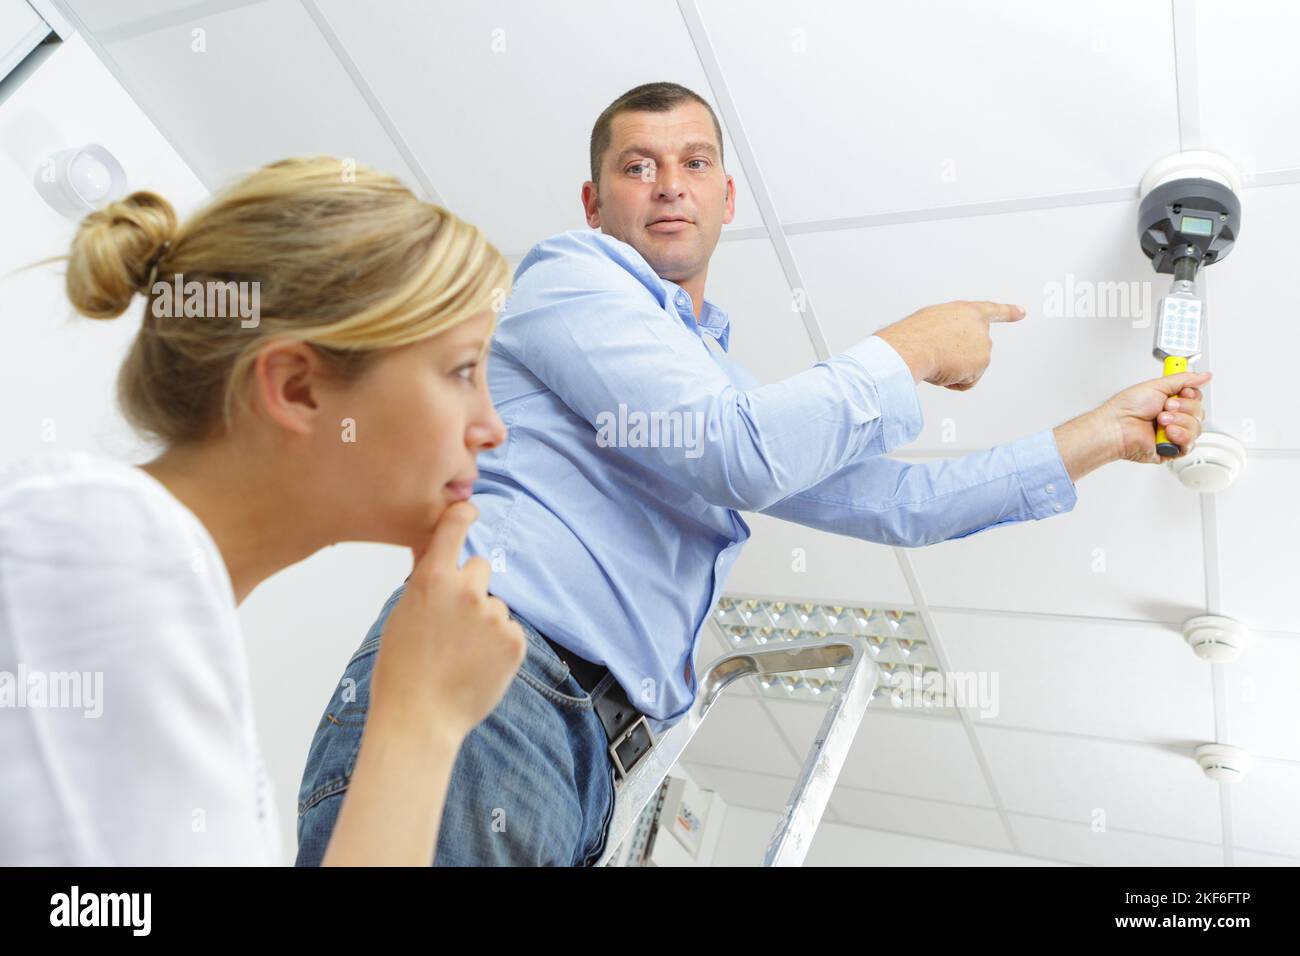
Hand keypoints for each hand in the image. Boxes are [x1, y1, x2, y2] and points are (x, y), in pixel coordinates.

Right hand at [370, 501, 525, 742]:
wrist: (420, 719)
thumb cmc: (401, 670)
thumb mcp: (402, 614)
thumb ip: (424, 580)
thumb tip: (432, 551)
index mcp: (432, 579)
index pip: (454, 528)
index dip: (463, 515)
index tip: (470, 510)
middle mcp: (466, 590)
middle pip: (480, 567)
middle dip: (470, 586)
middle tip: (453, 621)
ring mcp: (494, 615)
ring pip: (494, 604)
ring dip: (484, 621)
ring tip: (461, 653)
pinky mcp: (515, 640)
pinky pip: (508, 630)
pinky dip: (498, 644)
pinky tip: (476, 665)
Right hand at [875, 300, 1025, 389]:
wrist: (915, 346)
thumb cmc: (916, 334)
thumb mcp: (932, 323)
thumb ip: (949, 332)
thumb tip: (948, 356)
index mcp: (967, 311)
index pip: (992, 310)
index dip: (1008, 312)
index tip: (1022, 312)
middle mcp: (981, 327)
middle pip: (973, 350)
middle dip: (957, 358)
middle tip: (937, 355)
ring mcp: (984, 346)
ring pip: (969, 368)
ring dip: (953, 370)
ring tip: (937, 360)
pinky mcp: (982, 363)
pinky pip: (967, 381)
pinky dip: (954, 382)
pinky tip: (943, 372)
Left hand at [1099, 370, 1210, 464]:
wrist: (1117, 427)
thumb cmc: (1127, 407)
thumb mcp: (1157, 385)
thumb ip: (1183, 380)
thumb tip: (1204, 376)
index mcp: (1169, 402)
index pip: (1196, 398)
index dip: (1192, 395)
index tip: (1181, 392)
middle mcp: (1172, 418)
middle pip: (1199, 412)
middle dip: (1184, 408)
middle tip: (1165, 407)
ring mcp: (1172, 435)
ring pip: (1196, 428)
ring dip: (1180, 421)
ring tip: (1161, 420)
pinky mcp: (1171, 450)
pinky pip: (1190, 445)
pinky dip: (1180, 435)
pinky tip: (1167, 432)